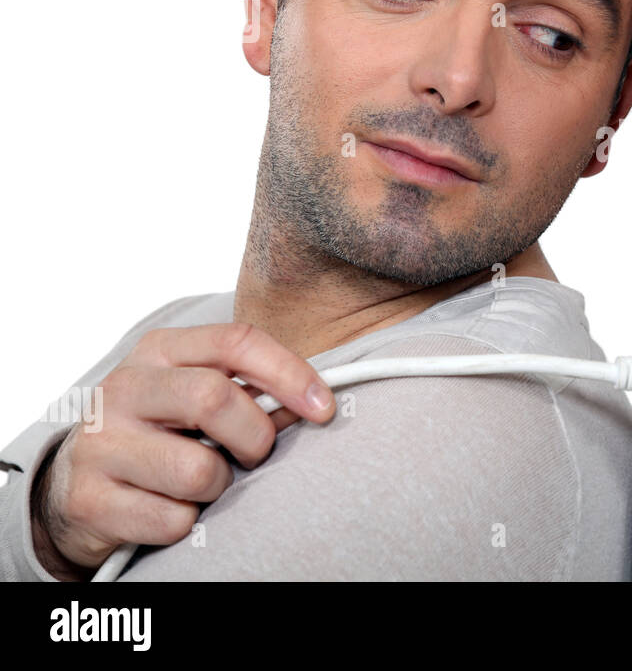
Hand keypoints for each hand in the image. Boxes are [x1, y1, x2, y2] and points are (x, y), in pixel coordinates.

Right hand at [31, 322, 334, 572]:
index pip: (236, 342)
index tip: (324, 407)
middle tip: (255, 454)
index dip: (289, 373)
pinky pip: (174, 519)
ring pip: (198, 470)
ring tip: (202, 482)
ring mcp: (98, 443)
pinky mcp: (89, 500)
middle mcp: (122, 388)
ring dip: (219, 487)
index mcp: (159, 350)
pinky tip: (169, 508)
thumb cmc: (160, 433)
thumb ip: (252, 392)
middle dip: (254, 436)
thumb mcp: (197, 396)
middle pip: (215, 398)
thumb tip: (315, 404)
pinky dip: (188, 523)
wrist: (75, 486)